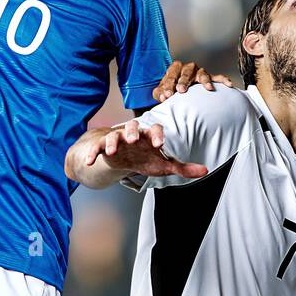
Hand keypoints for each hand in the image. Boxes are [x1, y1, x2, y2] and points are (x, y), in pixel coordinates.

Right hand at [83, 120, 207, 179]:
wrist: (124, 160)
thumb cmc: (146, 158)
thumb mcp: (164, 165)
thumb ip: (183, 167)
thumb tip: (205, 170)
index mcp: (148, 136)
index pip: (155, 130)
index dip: (157, 135)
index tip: (160, 144)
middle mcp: (133, 134)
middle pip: (133, 126)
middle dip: (132, 131)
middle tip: (133, 139)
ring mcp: (117, 139)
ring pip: (114, 135)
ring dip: (112, 141)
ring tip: (111, 151)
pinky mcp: (103, 147)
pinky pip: (97, 148)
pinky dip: (93, 154)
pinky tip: (90, 162)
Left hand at [153, 59, 234, 102]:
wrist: (180, 89)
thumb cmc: (170, 90)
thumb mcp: (162, 92)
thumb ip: (160, 94)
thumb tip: (164, 97)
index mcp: (175, 68)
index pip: (171, 75)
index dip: (168, 85)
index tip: (167, 95)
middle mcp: (188, 67)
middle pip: (186, 72)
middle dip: (184, 81)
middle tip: (181, 90)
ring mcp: (199, 72)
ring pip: (202, 74)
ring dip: (204, 80)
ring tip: (208, 88)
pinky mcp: (209, 77)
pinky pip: (218, 77)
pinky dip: (223, 80)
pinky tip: (229, 84)